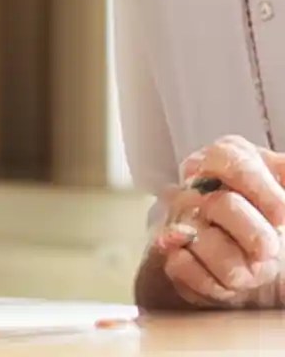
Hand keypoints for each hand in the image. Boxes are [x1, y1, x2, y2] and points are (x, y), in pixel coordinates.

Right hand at [153, 136, 284, 306]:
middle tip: (270, 250)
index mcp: (225, 157)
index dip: (261, 191)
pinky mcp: (167, 251)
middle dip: (256, 237)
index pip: (229, 160)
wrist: (254, 255)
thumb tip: (284, 191)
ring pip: (207, 243)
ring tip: (253, 269)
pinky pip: (184, 267)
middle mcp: (195, 184)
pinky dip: (216, 284)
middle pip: (220, 205)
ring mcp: (178, 217)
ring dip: (241, 268)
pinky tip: (229, 281)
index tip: (283, 216)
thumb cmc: (272, 215)